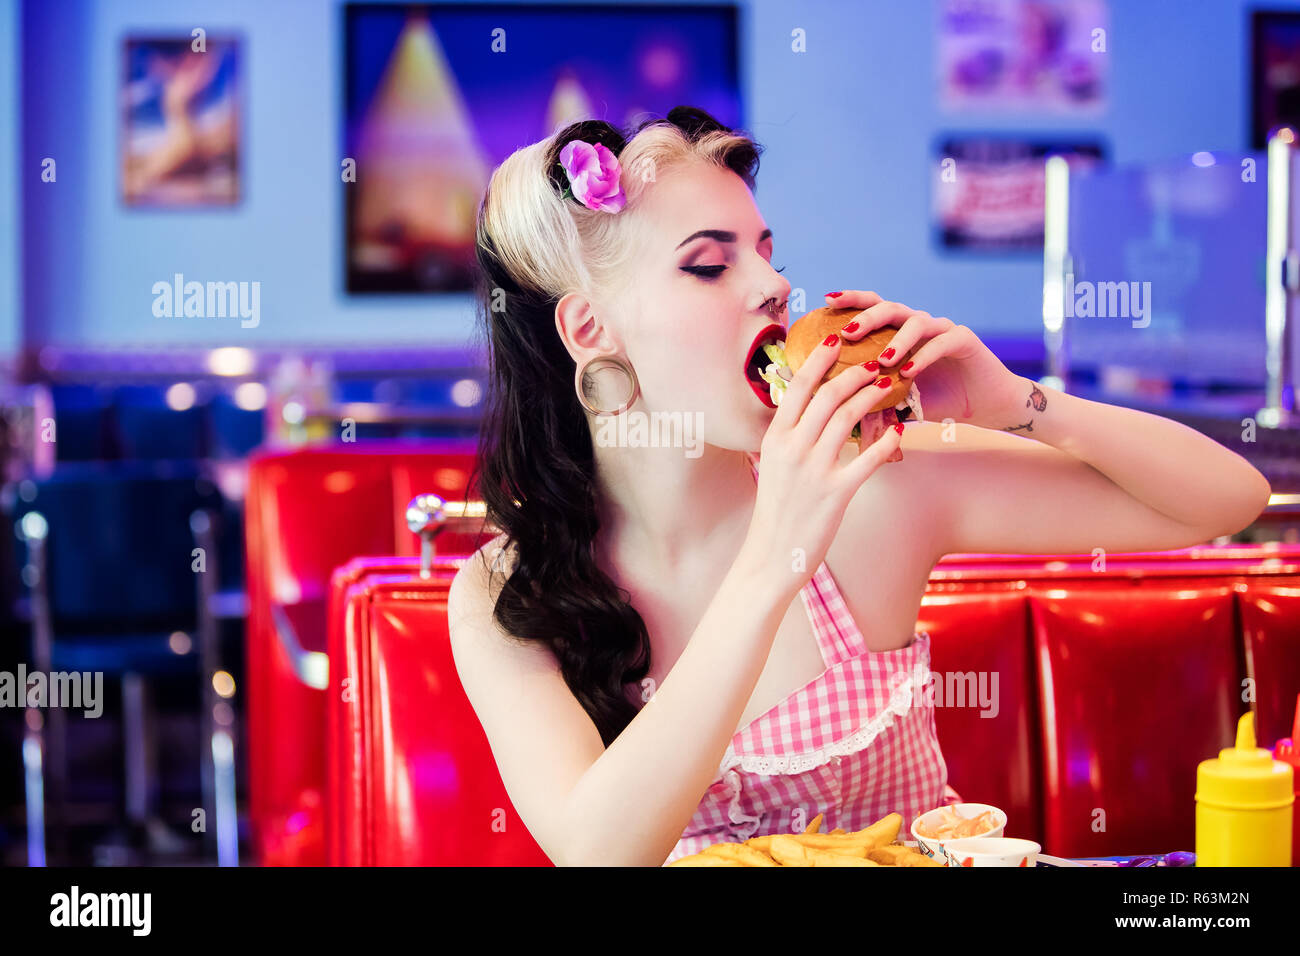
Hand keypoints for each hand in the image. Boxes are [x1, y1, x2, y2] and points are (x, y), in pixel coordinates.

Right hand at [747, 331, 902, 586]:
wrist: (771, 556)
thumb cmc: (776, 511)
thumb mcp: (774, 466)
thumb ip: (789, 437)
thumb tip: (805, 408)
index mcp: (775, 438)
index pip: (799, 386)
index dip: (819, 358)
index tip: (836, 339)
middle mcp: (792, 448)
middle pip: (827, 395)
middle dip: (854, 372)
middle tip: (874, 361)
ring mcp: (814, 470)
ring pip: (848, 418)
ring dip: (872, 396)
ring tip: (887, 385)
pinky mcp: (836, 493)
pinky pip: (869, 458)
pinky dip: (887, 440)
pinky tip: (899, 431)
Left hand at [823, 290, 1029, 429]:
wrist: (983, 405)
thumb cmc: (936, 400)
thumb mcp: (897, 399)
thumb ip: (871, 394)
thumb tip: (833, 402)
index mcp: (899, 332)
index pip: (872, 307)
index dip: (851, 300)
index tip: (826, 301)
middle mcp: (919, 324)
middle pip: (890, 308)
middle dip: (867, 317)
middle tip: (848, 332)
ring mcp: (941, 329)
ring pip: (915, 322)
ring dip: (896, 340)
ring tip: (883, 361)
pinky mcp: (963, 339)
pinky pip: (941, 341)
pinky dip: (923, 355)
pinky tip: (909, 371)